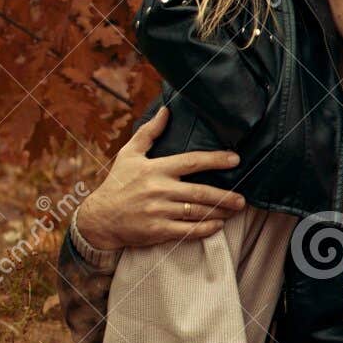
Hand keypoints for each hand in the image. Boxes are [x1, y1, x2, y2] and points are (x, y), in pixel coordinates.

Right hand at [75, 106, 248, 250]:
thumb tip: (166, 111)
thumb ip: (149, 132)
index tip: (235, 159)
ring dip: (219, 212)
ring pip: (197, 212)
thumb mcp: (129, 154)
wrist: (99, 218)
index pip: (192, 162)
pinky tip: (216, 225)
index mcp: (156, 169)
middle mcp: (160, 190)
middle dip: (225, 196)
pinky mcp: (158, 231)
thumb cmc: (117, 183)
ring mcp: (159, 212)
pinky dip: (205, 229)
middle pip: (200, 192)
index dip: (216, 159)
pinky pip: (188, 231)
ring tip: (233, 210)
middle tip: (242, 198)